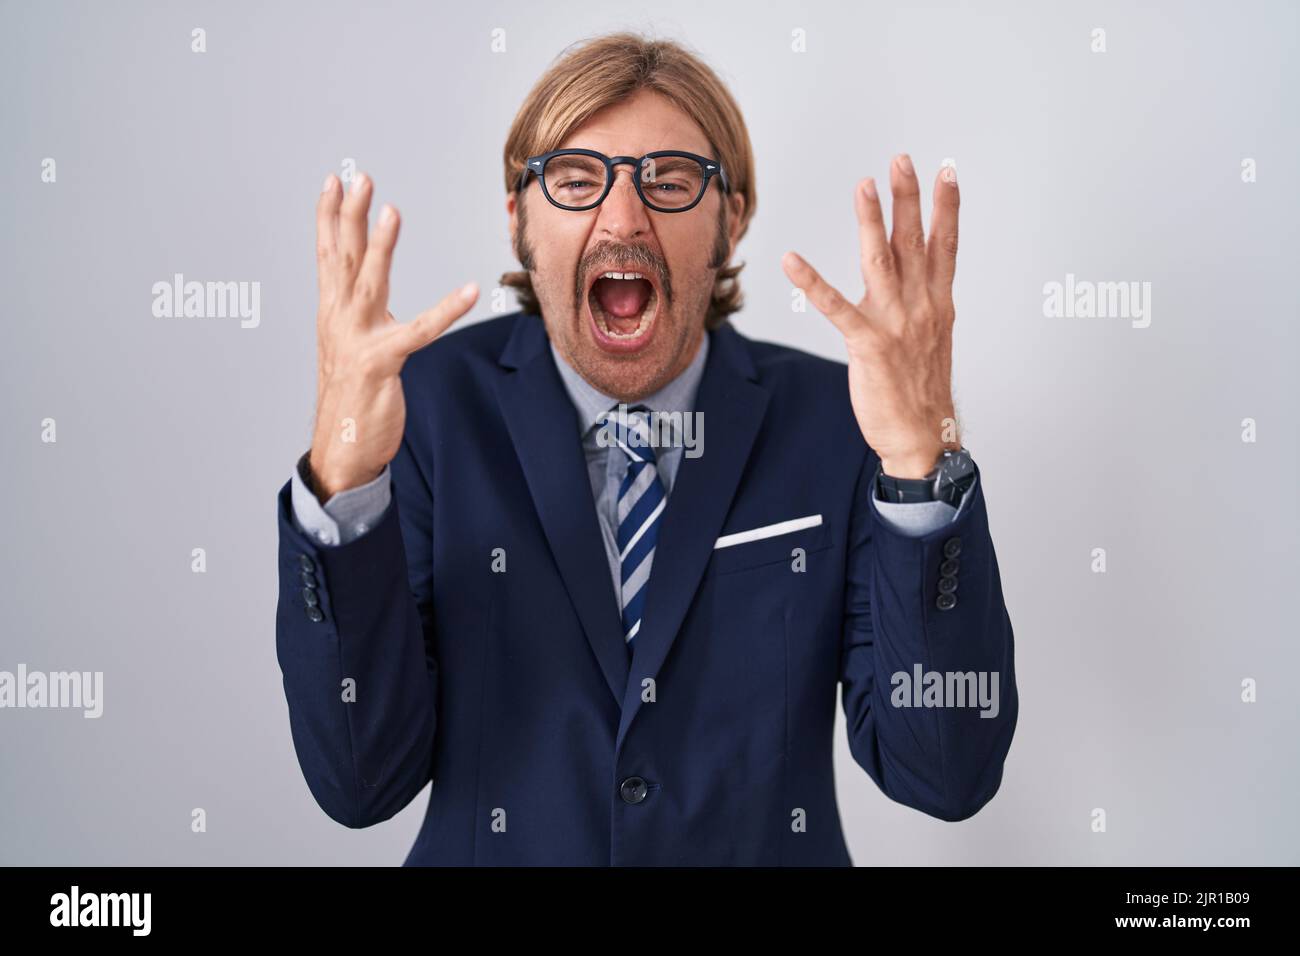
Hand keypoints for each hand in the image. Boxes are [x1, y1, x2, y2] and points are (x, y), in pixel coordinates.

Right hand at [310, 172, 477, 499]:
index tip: (333, 183)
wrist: (341, 448)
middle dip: (351, 216)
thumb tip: (368, 292)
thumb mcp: (350, 349)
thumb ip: (359, 317)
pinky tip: (467, 290)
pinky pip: (420, 331)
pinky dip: (446, 309)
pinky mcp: (382, 364)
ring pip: (370, 283)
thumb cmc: (351, 399)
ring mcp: (357, 342)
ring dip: (382, 247)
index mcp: (332, 315)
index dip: (329, 218)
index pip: (328, 257)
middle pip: (344, 259)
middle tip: (359, 179)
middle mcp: (339, 321)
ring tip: (392, 211)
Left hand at [782, 154, 959, 478]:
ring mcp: (897, 324)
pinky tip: (793, 260)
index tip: (948, 172)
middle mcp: (921, 308)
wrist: (923, 437)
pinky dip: (813, 282)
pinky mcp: (869, 345)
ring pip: (882, 262)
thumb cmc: (921, 391)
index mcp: (938, 305)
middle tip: (901, 160)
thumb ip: (918, 304)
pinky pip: (836, 307)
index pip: (946, 246)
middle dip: (908, 198)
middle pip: (915, 243)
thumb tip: (906, 280)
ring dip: (872, 221)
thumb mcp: (930, 340)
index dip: (947, 208)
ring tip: (864, 186)